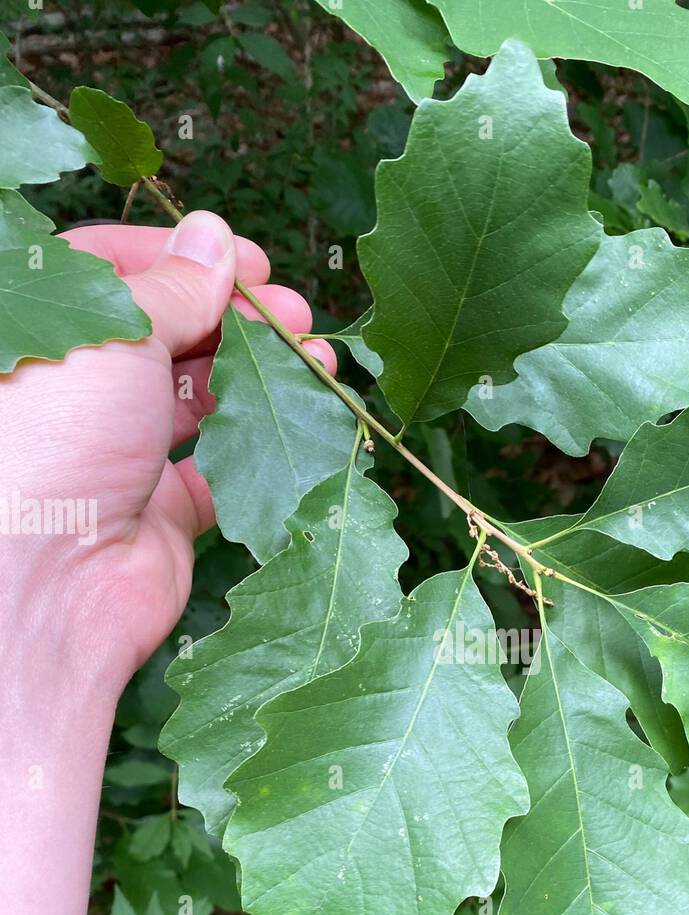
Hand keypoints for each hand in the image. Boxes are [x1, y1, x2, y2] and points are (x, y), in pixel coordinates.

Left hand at [0, 211, 336, 689]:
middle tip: (296, 315)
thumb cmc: (52, 434)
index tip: (249, 261)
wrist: (46, 577)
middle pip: (170, 337)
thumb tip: (213, 237)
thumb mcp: (116, 330)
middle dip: (238, 320)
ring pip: (203, 400)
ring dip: (261, 378)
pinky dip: (266, 445)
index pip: (118, 273)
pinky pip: (225, 468)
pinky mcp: (166, 512)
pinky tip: (306, 423)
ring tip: (317, 363)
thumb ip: (174, 286)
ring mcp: (124, 453)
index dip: (187, 260)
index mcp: (46, 336)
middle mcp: (80, 393)